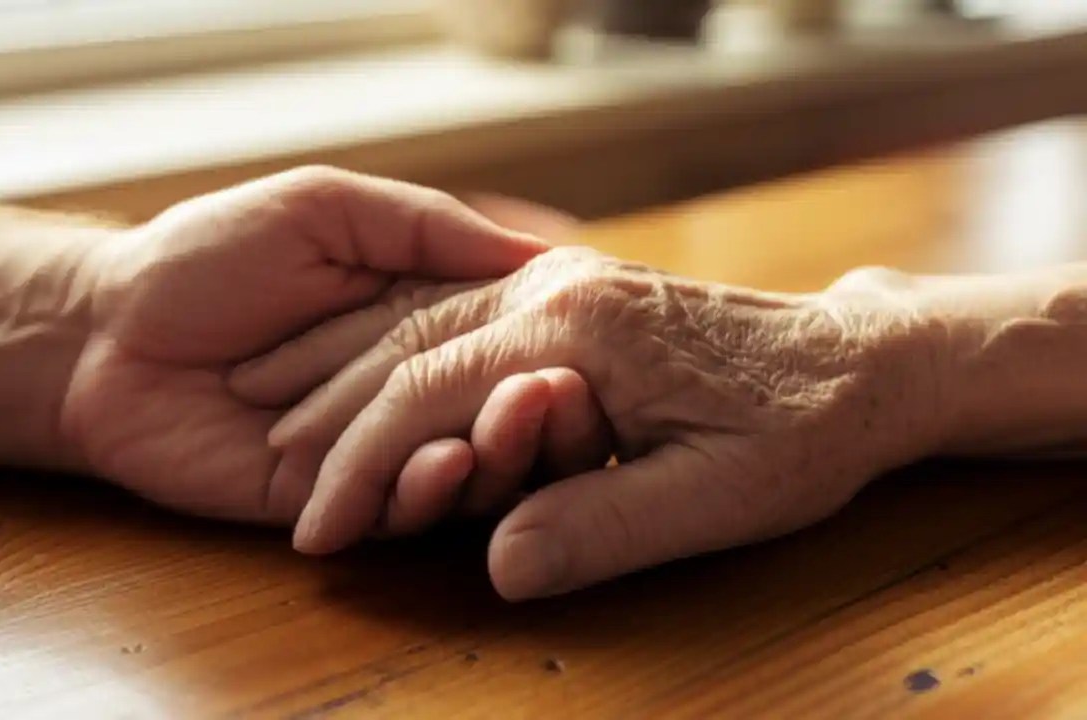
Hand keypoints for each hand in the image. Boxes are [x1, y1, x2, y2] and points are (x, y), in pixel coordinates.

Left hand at [59, 167, 555, 523]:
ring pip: (454, 471)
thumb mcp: (326, 208)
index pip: (503, 339)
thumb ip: (427, 228)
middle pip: (492, 413)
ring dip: (488, 456)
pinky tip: (431, 465)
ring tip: (498, 430)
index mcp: (415, 314)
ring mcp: (366, 448)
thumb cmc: (203, 255)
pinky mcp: (328, 503)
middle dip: (529, 413)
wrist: (100, 334)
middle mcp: (401, 386)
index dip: (545, 345)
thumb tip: (540, 251)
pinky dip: (421, 493)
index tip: (586, 344)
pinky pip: (390, 512)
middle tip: (555, 401)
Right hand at [268, 247, 948, 598]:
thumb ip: (606, 526)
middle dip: (333, 423)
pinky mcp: (568, 295)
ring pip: (418, 325)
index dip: (362, 469)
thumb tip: (500, 568)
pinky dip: (392, 357)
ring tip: (288, 434)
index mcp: (579, 331)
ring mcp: (558, 283)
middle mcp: (554, 289)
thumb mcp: (720, 496)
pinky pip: (453, 318)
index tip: (315, 531)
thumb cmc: (800, 432)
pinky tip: (357, 381)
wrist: (859, 361)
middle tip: (275, 483)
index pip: (429, 396)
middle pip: (405, 350)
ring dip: (348, 381)